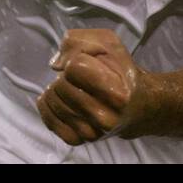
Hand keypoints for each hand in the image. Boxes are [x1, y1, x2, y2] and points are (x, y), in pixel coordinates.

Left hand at [36, 29, 153, 145]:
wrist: (135, 106)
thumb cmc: (120, 71)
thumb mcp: (108, 43)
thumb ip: (78, 41)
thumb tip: (55, 65)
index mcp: (118, 94)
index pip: (74, 67)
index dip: (78, 59)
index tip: (90, 63)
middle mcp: (105, 118)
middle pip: (61, 84)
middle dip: (66, 75)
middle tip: (81, 78)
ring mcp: (89, 133)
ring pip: (51, 99)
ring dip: (57, 88)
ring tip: (74, 88)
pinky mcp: (76, 140)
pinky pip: (46, 118)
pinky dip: (47, 104)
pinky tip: (60, 99)